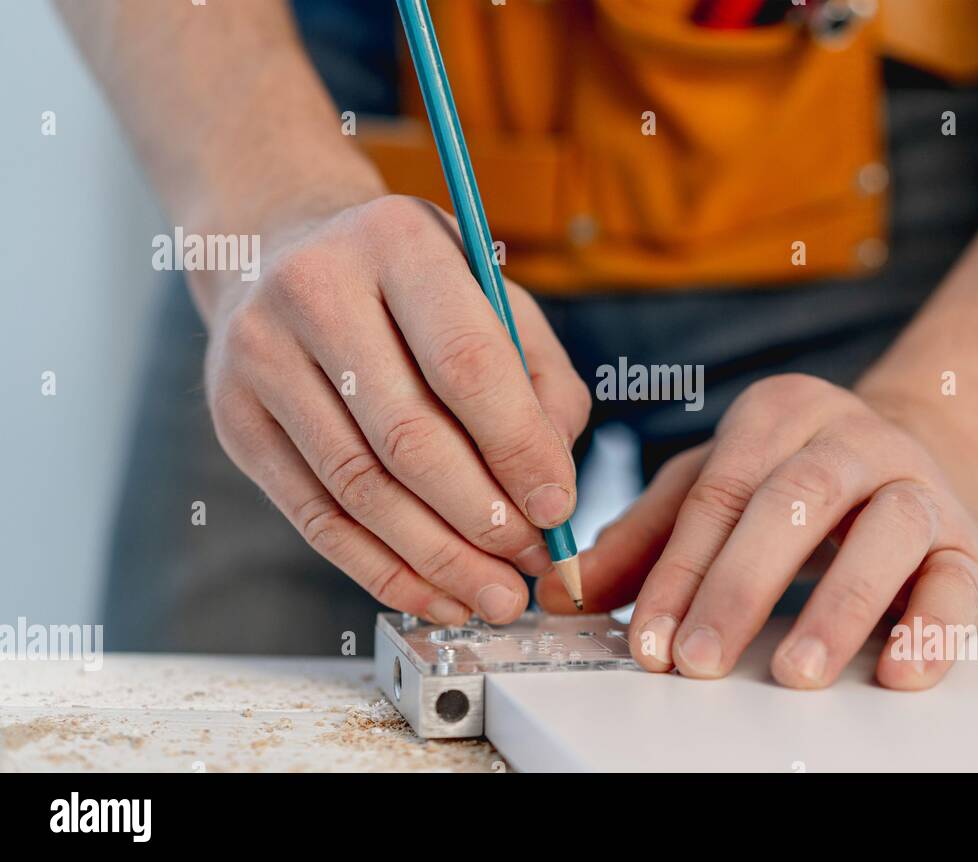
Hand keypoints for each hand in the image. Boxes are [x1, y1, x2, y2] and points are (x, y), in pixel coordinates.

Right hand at [204, 195, 589, 624]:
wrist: (278, 248)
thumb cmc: (413, 285)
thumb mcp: (491, 296)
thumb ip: (541, 381)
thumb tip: (550, 485)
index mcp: (398, 242)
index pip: (465, 363)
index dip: (518, 448)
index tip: (560, 510)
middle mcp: (315, 289)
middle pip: (407, 436)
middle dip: (481, 519)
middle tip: (528, 567)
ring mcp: (261, 354)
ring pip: (359, 488)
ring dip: (436, 559)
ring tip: (493, 597)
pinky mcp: (234, 417)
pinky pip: (314, 515)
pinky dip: (380, 568)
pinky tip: (433, 595)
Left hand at [539, 373, 977, 689]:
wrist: (924, 465)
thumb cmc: (799, 486)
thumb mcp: (716, 490)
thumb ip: (645, 539)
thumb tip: (565, 590)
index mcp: (780, 414)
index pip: (720, 491)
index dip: (678, 570)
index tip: (648, 641)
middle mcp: (855, 439)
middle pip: (797, 499)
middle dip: (741, 586)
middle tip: (700, 660)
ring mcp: (920, 487)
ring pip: (887, 532)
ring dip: (838, 606)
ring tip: (796, 672)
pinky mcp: (973, 545)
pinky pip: (959, 581)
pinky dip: (932, 628)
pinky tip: (897, 670)